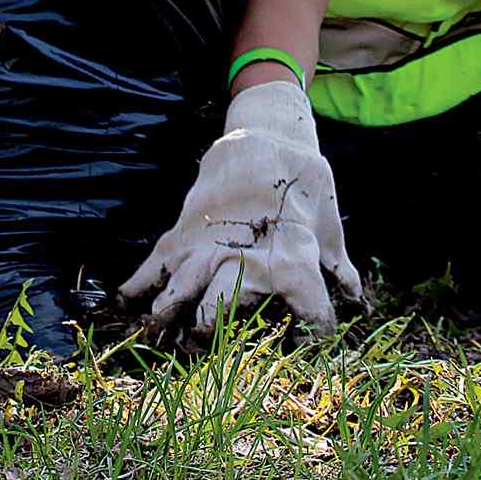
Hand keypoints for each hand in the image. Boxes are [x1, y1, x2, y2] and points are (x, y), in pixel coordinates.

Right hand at [120, 81, 364, 333]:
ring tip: (157, 337)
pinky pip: (159, 258)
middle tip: (201, 346)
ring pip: (183, 284)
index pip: (310, 306)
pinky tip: (124, 302)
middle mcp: (246, 255)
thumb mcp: (327, 223)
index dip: (315, 330)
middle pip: (221, 302)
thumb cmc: (305, 181)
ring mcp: (211, 241)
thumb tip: (356, 302)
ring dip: (169, 311)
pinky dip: (140, 280)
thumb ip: (338, 267)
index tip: (311, 346)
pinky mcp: (187, 228)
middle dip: (210, 326)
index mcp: (294, 257)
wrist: (269, 133)